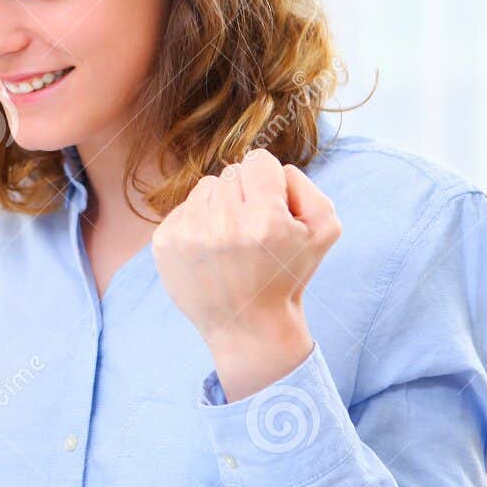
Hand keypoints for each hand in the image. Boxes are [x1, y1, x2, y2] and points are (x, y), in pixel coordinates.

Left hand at [151, 148, 341, 400]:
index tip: (269, 207)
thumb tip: (272, 168)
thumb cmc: (286, 276)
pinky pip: (184, 207)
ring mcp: (189, 234)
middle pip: (232, 172)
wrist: (246, 326)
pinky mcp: (164, 243)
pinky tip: (210, 251)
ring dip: (220, 206)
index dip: (268, 182)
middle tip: (252, 232)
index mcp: (264, 219)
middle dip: (245, 195)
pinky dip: (198, 222)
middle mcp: (224, 224)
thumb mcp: (322, 232)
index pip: (258, 161)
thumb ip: (305, 186)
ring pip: (207, 187)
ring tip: (231, 241)